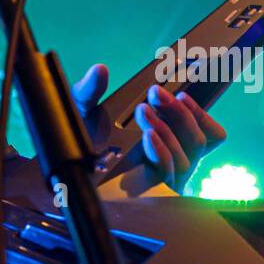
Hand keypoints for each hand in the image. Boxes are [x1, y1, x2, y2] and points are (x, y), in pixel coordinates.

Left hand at [71, 63, 227, 190]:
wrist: (56, 172)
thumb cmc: (76, 142)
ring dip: (168, 128)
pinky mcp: (149, 193)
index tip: (182, 93)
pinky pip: (168, 173)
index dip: (202, 114)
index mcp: (166, 141)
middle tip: (155, 93)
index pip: (208, 134)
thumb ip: (90, 90)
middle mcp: (168, 161)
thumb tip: (99, 70)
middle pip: (198, 141)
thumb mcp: (81, 112)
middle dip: (180, 113)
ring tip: (143, 112)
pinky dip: (162, 152)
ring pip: (187, 156)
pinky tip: (148, 137)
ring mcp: (160, 179)